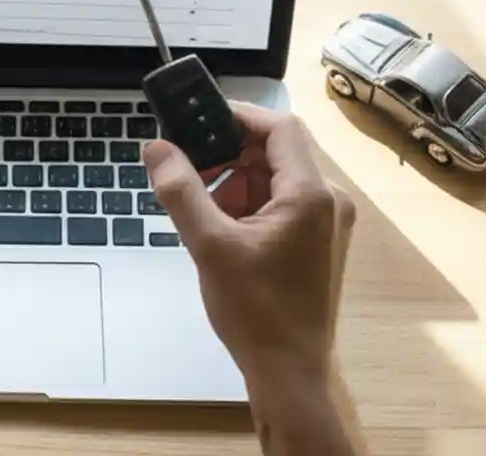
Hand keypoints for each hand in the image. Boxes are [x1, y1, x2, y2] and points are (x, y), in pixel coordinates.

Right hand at [142, 104, 355, 381]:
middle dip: (228, 159)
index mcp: (310, 195)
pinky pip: (281, 204)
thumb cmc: (258, 314)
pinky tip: (223, 234)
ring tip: (204, 216)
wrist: (291, 370)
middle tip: (189, 174)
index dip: (237, 116)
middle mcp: (329, 201)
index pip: (279, 127)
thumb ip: (180, 191)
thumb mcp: (208, 246)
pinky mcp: (318, 241)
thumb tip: (156, 149)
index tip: (198, 120)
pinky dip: (249, 208)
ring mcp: (327, 222)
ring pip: (275, 179)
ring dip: (235, 186)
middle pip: (275, 152)